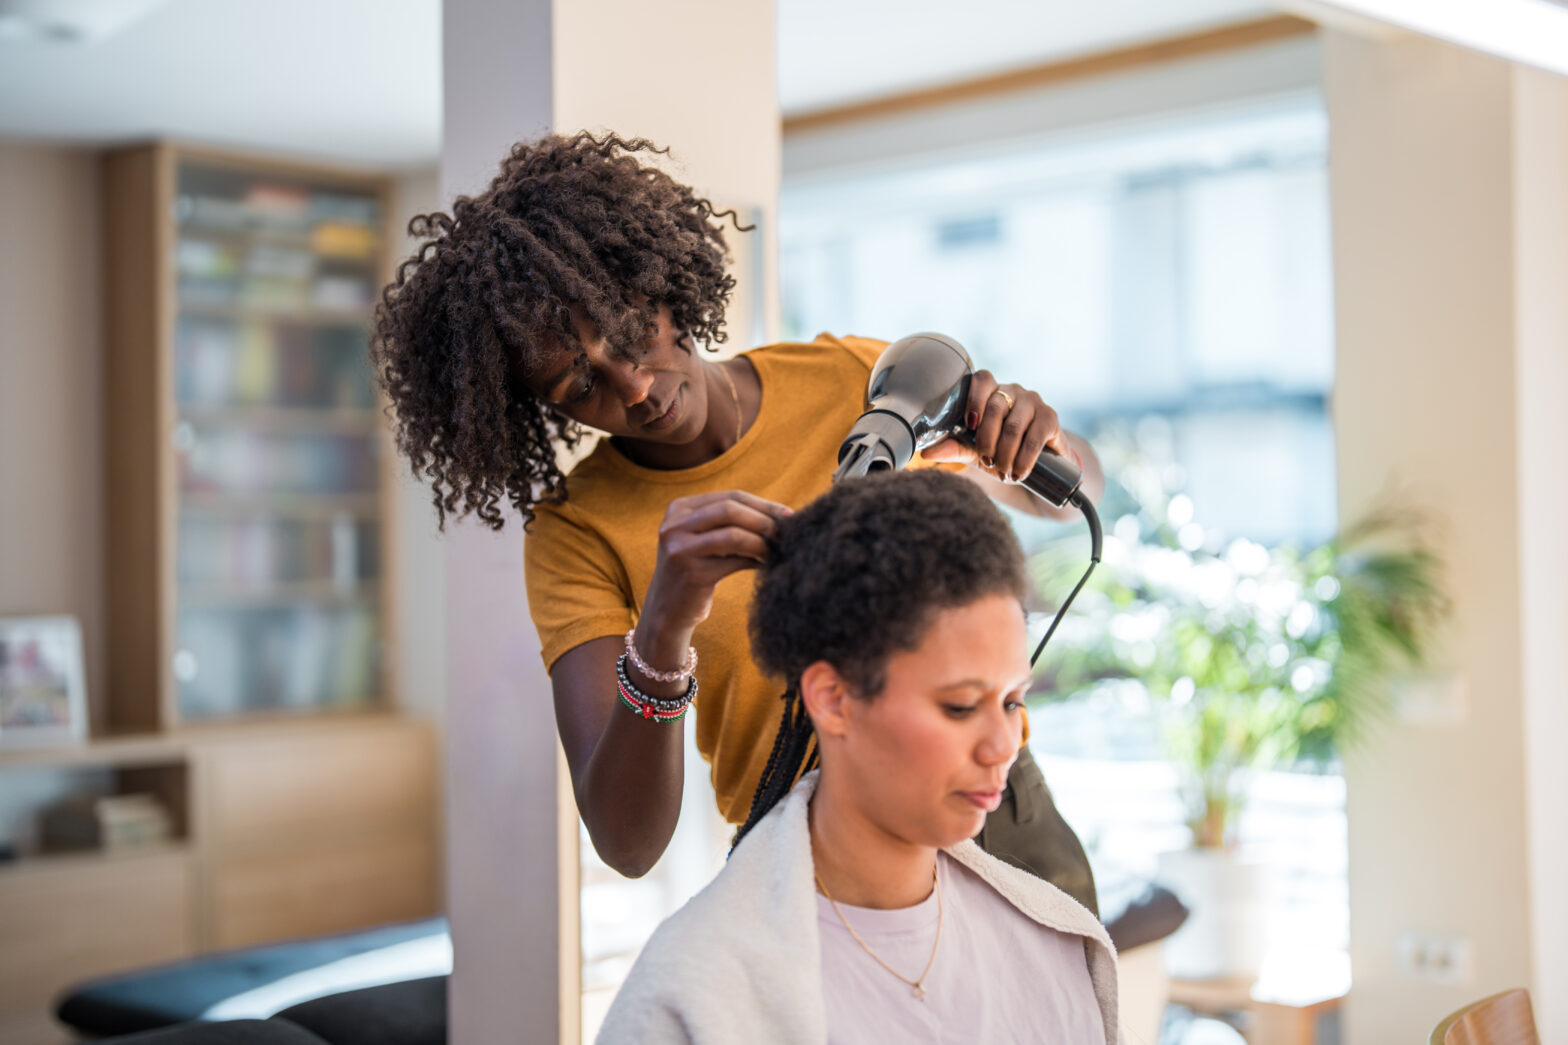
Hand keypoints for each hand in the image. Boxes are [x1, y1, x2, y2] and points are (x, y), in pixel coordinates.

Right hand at [642, 490, 791, 636]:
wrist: (668, 612)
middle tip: (789, 532)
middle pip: (730, 510)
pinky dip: (756, 561)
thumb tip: (782, 515)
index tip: (789, 515)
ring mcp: (681, 549)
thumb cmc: (697, 571)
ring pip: (733, 535)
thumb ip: (731, 523)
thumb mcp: (706, 540)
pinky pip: (734, 561)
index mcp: (679, 509)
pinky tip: (767, 565)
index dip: (763, 504)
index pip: (730, 496)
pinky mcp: (692, 574)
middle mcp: (675, 526)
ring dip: (763, 542)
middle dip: (765, 519)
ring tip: (780, 549)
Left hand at [921, 370, 1068, 481]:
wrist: (1041, 467)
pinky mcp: (1051, 417)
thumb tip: (925, 453)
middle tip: (987, 462)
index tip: (969, 425)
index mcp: (991, 392)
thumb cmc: (1003, 452)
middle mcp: (1012, 391)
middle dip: (987, 440)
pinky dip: (1024, 459)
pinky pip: (1035, 436)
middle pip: (995, 407)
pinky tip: (1020, 472)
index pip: (982, 379)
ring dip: (1006, 454)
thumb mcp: (975, 451)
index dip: (974, 398)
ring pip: (1013, 425)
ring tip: (1004, 473)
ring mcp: (1033, 401)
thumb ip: (953, 448)